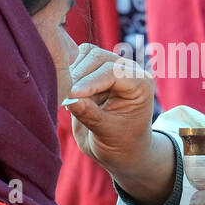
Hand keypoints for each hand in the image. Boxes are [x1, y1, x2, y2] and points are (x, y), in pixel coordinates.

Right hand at [66, 43, 155, 171]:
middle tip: (63, 96)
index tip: (71, 95)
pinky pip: (78, 60)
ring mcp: (112, 67)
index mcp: (140, 84)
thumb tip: (70, 99)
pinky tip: (64, 91)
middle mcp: (128, 70)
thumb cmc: (121, 144)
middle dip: (79, 75)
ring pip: (86, 54)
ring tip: (64, 95)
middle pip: (98, 58)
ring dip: (72, 72)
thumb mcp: (108, 134)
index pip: (113, 72)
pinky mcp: (96, 70)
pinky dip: (68, 72)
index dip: (90, 82)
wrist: (121, 149)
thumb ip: (90, 115)